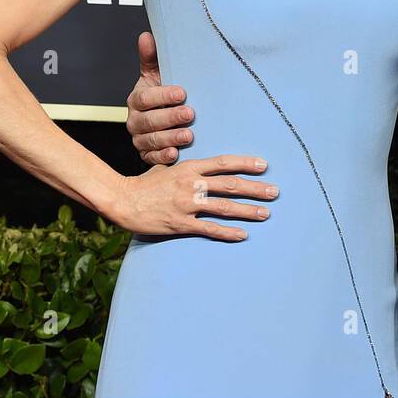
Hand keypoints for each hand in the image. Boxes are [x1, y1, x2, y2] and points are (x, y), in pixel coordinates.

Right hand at [107, 154, 277, 240]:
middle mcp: (192, 184)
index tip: (265, 166)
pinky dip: (228, 232)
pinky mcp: (180, 223)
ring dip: (248, 211)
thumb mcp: (168, 168)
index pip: (224, 163)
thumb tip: (206, 168)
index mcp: (190, 168)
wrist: (122, 200)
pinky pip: (209, 229)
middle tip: (275, 192)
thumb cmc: (146, 184)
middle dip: (256, 189)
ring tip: (266, 213)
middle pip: (231, 185)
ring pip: (224, 207)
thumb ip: (189, 169)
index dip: (246, 163)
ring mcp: (187, 204)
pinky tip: (243, 235)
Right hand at [127, 31, 193, 164]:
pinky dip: (163, 157)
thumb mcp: (159, 74)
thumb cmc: (165, 93)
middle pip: (149, 120)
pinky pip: (152, 158)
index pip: (146, 98)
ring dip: (170, 138)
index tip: (182, 93)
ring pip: (152, 140)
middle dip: (170, 117)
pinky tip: (175, 154)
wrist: (168, 118)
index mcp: (137, 99)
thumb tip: (146, 36)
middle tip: (190, 113)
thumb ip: (152, 58)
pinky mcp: (147, 155)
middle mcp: (135, 120)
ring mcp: (140, 139)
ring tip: (188, 135)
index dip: (163, 95)